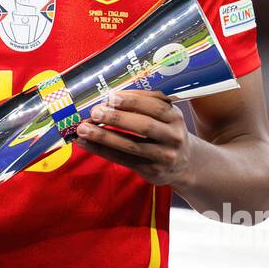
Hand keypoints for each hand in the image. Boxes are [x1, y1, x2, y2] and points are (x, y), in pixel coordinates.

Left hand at [75, 91, 191, 187]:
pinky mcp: (151, 171)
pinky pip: (122, 159)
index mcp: (175, 117)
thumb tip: (110, 96)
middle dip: (116, 118)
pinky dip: (101, 150)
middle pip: (143, 126)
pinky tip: (86, 143)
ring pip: (130, 145)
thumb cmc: (166, 131)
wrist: (185, 163)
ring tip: (83, 129)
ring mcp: (163, 156)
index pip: (154, 106)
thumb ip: (145, 103)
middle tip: (94, 112)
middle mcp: (173, 137)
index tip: (110, 96)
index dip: (132, 101)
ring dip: (103, 136)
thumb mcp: (166, 115)